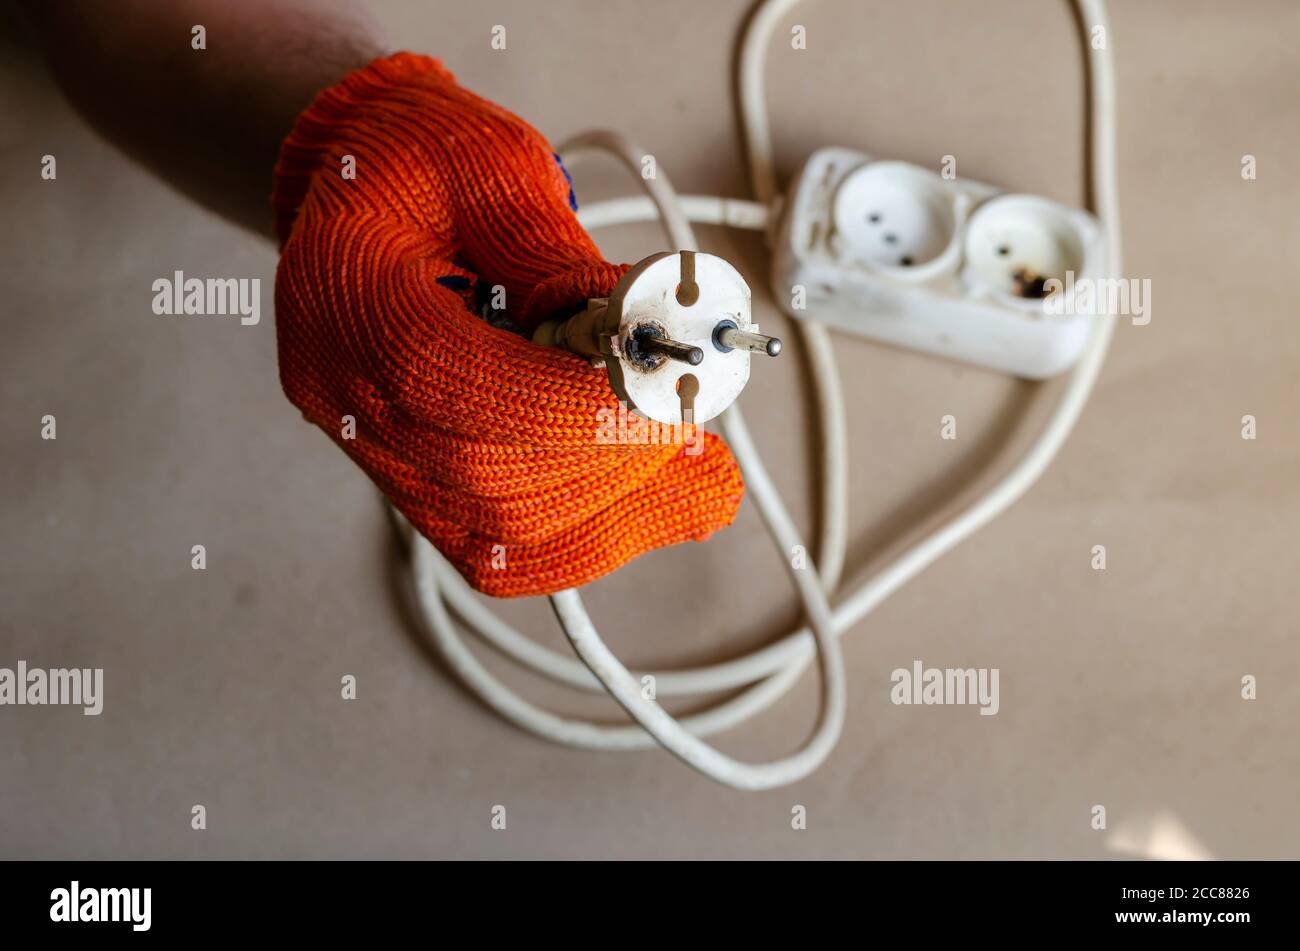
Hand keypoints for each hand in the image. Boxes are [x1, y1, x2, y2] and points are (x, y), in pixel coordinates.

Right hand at [273, 54, 743, 596]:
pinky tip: (660, 494)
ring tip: (695, 451)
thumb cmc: (418, 165)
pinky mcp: (420, 487)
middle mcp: (349, 397)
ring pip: (505, 538)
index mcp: (346, 297)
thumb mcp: (489, 164)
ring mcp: (380, 456)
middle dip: (612, 454)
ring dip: (619, 505)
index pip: (444, 380)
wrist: (359, 192)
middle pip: (485, 481)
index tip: (663, 388)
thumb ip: (553, 247)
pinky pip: (508, 552)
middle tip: (694, 409)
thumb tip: (641, 325)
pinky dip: (594, 533)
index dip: (563, 402)